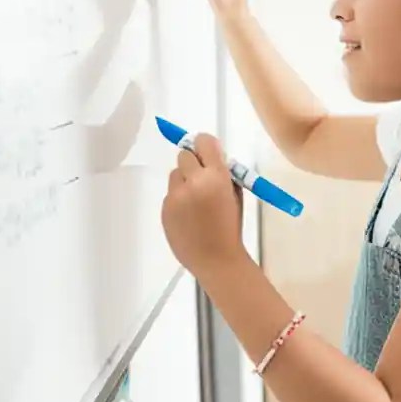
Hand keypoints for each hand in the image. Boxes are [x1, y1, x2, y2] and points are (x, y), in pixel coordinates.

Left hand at [161, 134, 249, 278]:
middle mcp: (192, 181)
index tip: (210, 153)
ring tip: (195, 200)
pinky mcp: (164, 208)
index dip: (206, 145)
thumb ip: (224, 174)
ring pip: (175, 174)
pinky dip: (178, 199)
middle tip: (202, 177)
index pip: (203, 142)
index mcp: (215, 176)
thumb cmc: (231, 227)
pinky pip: (170, 194)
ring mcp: (175, 196)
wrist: (216, 259)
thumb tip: (213, 158)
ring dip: (184, 180)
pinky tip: (188, 215)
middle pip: (185, 155)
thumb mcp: (236, 195)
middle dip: (194, 162)